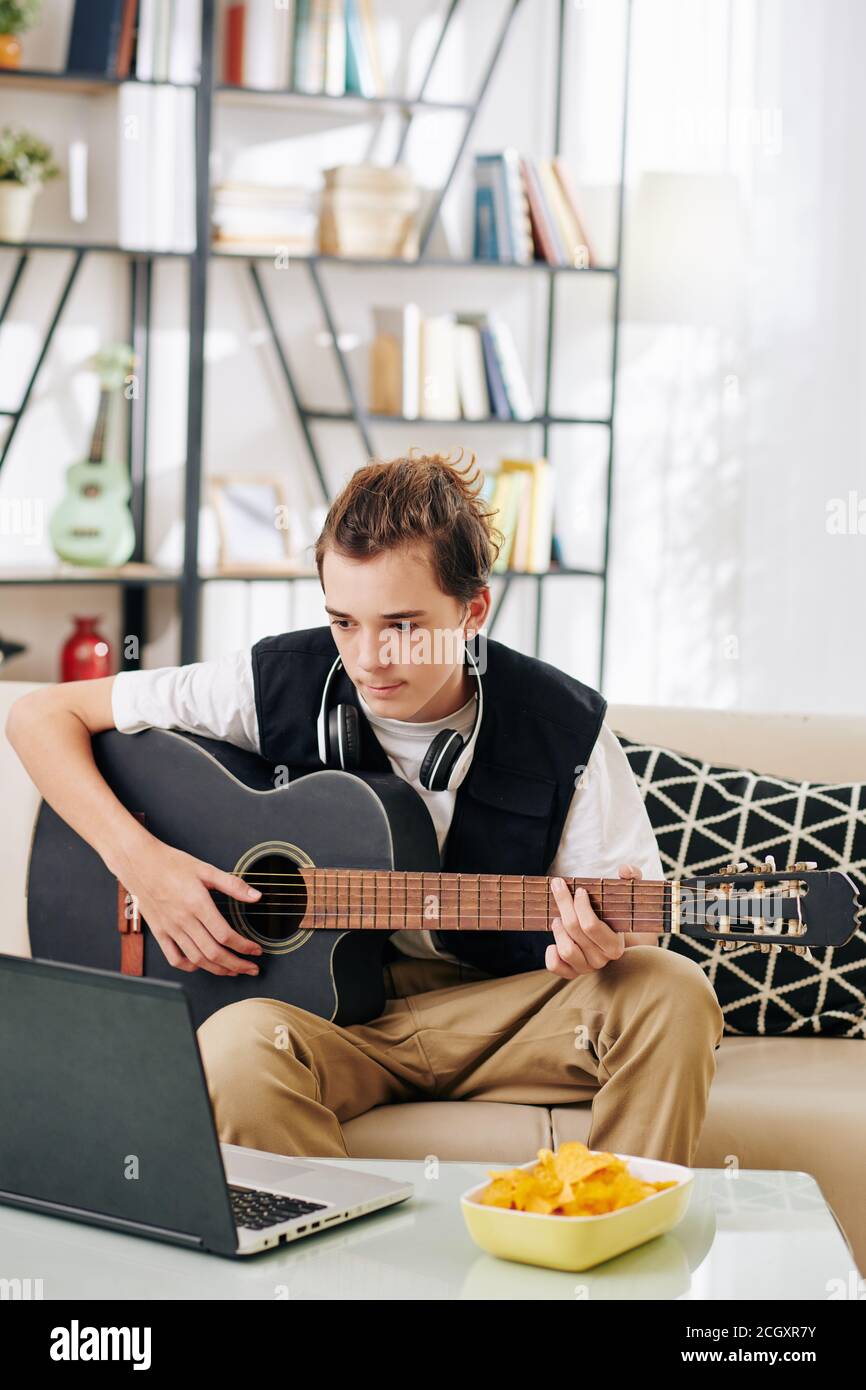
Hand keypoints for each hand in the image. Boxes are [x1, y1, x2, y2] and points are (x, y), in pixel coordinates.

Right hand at [114, 838, 264, 976]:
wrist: (138, 862)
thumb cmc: (171, 863)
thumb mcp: (206, 869)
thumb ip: (233, 885)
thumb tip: (256, 896)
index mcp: (197, 904)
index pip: (225, 935)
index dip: (244, 947)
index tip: (256, 950)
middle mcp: (183, 920)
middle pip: (213, 953)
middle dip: (237, 964)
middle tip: (252, 968)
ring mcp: (169, 929)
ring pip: (196, 959)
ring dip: (218, 969)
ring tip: (233, 970)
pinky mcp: (159, 932)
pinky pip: (174, 958)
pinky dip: (190, 966)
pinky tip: (202, 965)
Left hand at [545, 864, 642, 978]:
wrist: (616, 939)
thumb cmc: (618, 914)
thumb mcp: (629, 895)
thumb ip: (632, 878)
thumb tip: (625, 869)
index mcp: (615, 945)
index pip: (591, 926)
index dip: (580, 905)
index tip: (579, 889)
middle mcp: (601, 959)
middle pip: (574, 930)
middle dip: (564, 904)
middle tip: (559, 886)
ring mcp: (587, 968)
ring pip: (565, 949)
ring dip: (558, 929)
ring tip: (558, 917)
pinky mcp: (573, 972)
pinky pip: (556, 967)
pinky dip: (551, 955)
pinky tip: (552, 942)